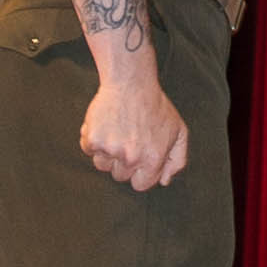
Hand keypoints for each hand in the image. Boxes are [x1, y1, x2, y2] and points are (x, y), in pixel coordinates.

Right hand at [81, 73, 189, 188]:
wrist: (131, 81)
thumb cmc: (156, 106)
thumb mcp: (178, 131)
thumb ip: (177, 160)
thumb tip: (165, 181)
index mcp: (152, 159)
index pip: (140, 185)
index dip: (139, 172)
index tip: (139, 157)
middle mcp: (131, 157)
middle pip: (120, 176)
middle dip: (123, 162)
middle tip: (128, 139)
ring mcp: (111, 148)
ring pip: (102, 165)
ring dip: (107, 152)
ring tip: (117, 130)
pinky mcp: (93, 139)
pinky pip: (88, 149)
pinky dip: (92, 138)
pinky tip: (104, 124)